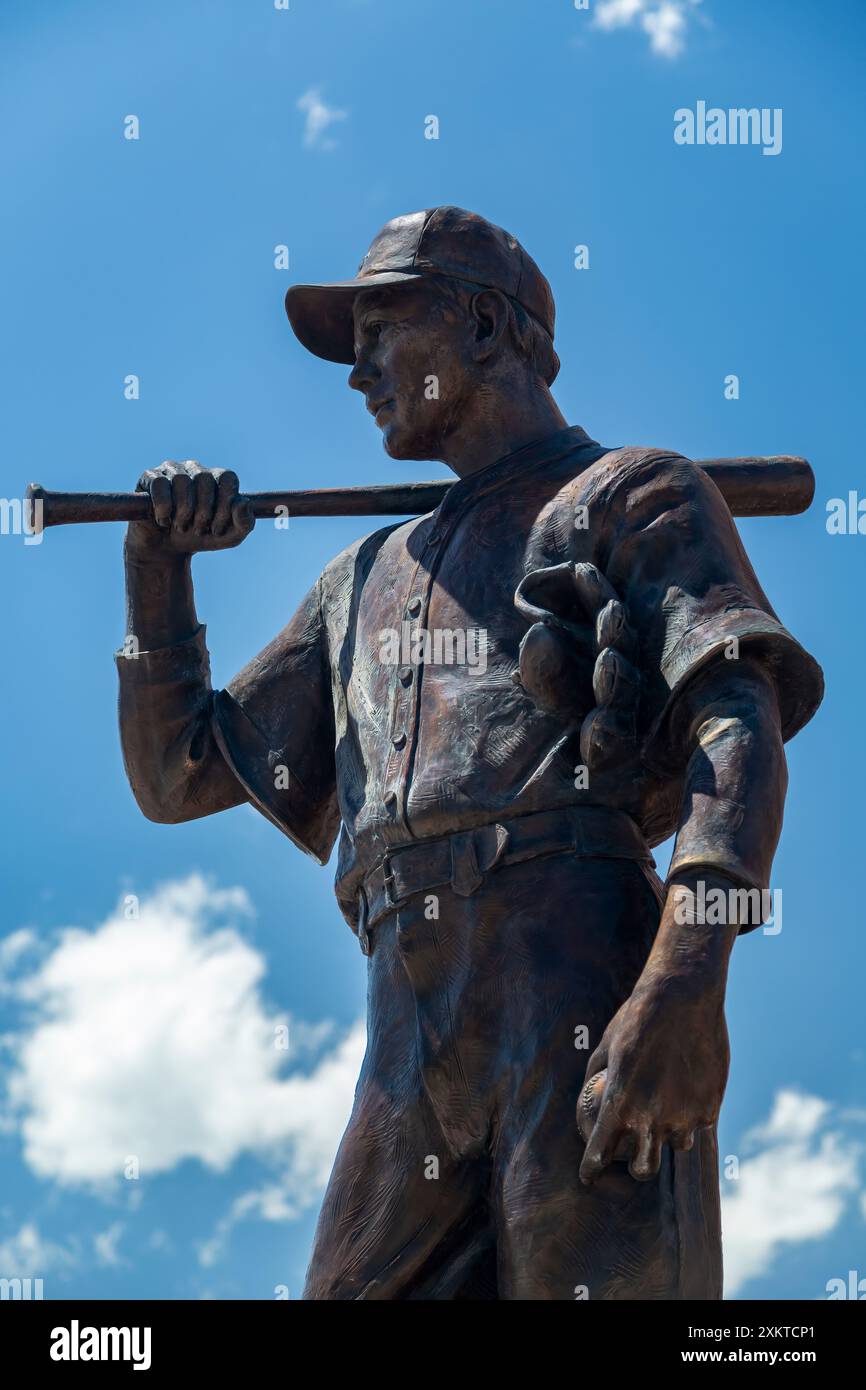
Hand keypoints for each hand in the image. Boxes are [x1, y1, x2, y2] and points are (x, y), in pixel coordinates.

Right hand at [126, 460, 254, 559]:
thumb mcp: (229, 537)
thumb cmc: (201, 538)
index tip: (217, 528)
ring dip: (183, 512)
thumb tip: (243, 503)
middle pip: (204, 478)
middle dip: (203, 512)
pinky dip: (164, 507)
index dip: (224, 505)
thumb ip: (245, 523)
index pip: (227, 478)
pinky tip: (164, 520)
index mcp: (217, 478)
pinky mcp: (150, 477)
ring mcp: (172, 470)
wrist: (167, 550)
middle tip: (198, 529)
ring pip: (181, 480)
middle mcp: (195, 469)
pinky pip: (159, 484)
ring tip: (181, 526)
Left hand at [578, 973, 729, 1184]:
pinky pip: (700, 1122)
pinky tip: (690, 1089)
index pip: (599, 1154)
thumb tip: (590, 1097)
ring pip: (677, 1145)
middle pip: (644, 1169)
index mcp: (620, 1105)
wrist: (683, 995)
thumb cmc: (638, 1016)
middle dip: (638, 1167)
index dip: (591, 1169)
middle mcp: (652, 1118)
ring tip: (669, 1111)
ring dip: (670, 1135)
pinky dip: (693, 1113)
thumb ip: (598, 1077)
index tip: (589, 1175)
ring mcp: (684, 1116)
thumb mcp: (607, 1045)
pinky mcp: (711, 1106)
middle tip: (637, 1155)